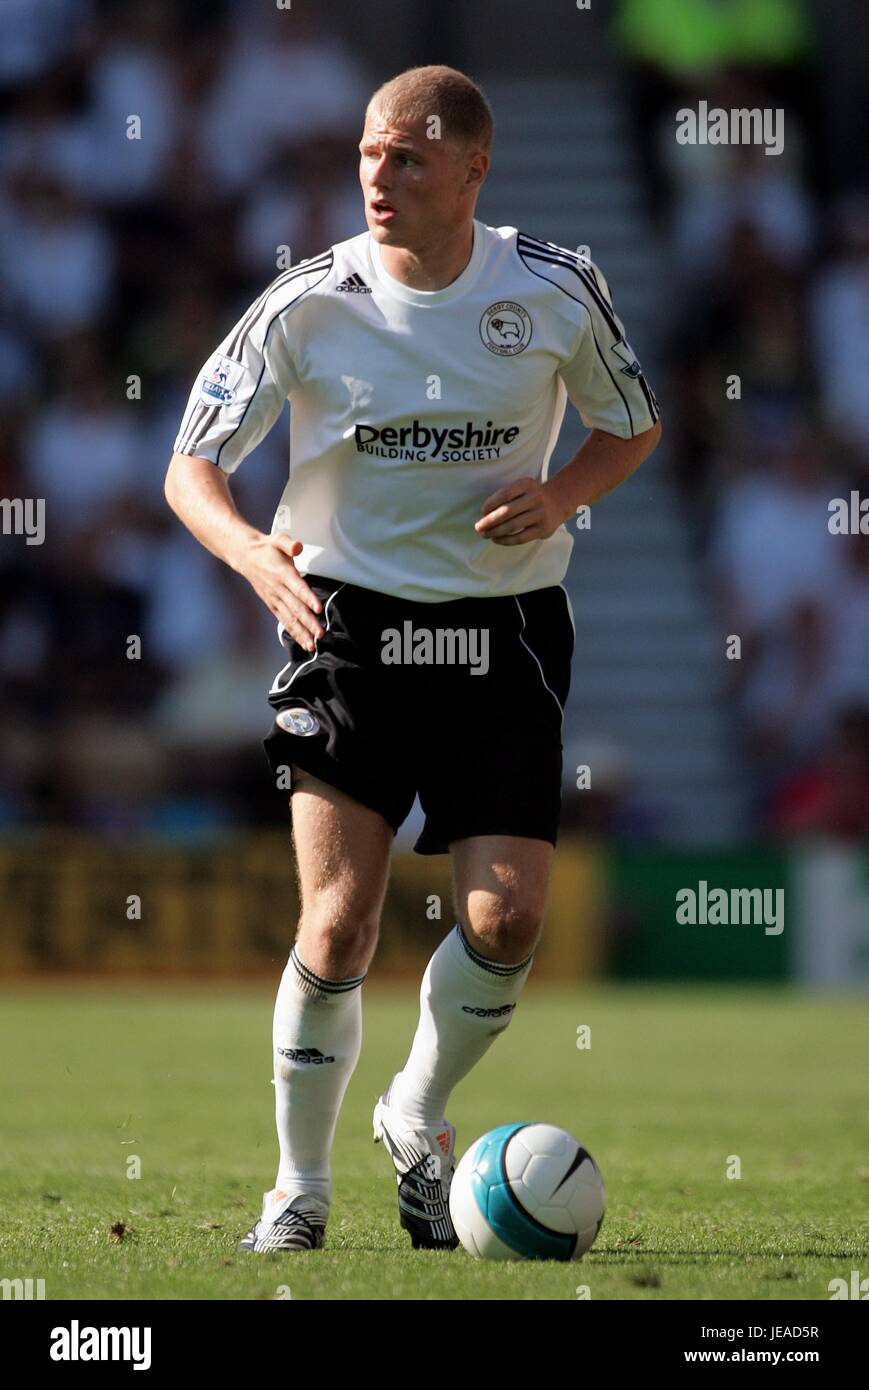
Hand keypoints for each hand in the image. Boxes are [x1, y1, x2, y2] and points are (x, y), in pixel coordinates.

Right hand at [237, 533, 323, 650]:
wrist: (245, 557)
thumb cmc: (267, 548)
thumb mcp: (277, 539)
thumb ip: (289, 544)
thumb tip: (298, 547)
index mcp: (282, 573)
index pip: (297, 587)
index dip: (308, 598)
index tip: (318, 609)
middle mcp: (278, 588)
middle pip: (295, 608)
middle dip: (308, 622)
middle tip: (320, 634)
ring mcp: (274, 598)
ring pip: (289, 618)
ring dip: (301, 632)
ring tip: (312, 645)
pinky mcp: (272, 604)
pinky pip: (284, 620)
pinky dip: (294, 632)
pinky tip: (303, 642)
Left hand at [475, 477, 567, 544]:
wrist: (560, 501)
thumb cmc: (532, 495)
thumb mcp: (523, 487)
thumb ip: (507, 496)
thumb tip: (485, 514)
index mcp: (527, 484)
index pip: (505, 493)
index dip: (491, 503)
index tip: (482, 511)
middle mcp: (535, 498)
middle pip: (508, 511)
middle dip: (490, 521)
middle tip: (478, 527)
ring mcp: (541, 514)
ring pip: (513, 525)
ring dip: (495, 532)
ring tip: (485, 534)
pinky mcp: (543, 529)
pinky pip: (521, 537)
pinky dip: (506, 540)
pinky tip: (497, 540)